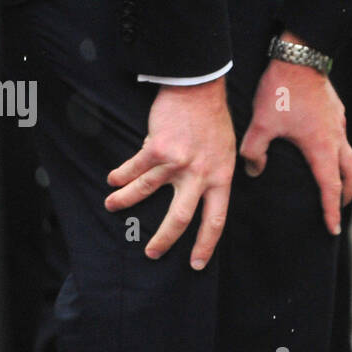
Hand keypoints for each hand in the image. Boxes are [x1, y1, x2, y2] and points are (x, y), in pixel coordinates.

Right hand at [105, 77, 234, 269]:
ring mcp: (177, 163)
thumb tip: (238, 178)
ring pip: (145, 192)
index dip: (206, 244)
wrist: (199, 88)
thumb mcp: (231, 147)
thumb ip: (226, 168)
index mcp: (221, 176)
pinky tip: (113, 180)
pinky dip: (120, 176)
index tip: (196, 263)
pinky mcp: (156, 149)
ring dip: (125, 201)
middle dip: (163, 240)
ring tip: (113, 206)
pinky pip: (134, 169)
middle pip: (180, 218)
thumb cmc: (214, 118)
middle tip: (152, 253)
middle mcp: (200, 174)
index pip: (216, 218)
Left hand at [241, 42, 351, 236]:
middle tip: (337, 207)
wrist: (300, 55)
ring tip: (331, 181)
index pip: (331, 187)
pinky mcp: (336, 110)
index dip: (332, 210)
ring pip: (350, 154)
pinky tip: (319, 146)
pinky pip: (341, 137)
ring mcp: (339, 123)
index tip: (333, 228)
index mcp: (321, 148)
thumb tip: (255, 171)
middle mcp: (336, 138)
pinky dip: (337, 151)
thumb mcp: (260, 125)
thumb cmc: (281, 91)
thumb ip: (254, 153)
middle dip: (348, 194)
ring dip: (344, 172)